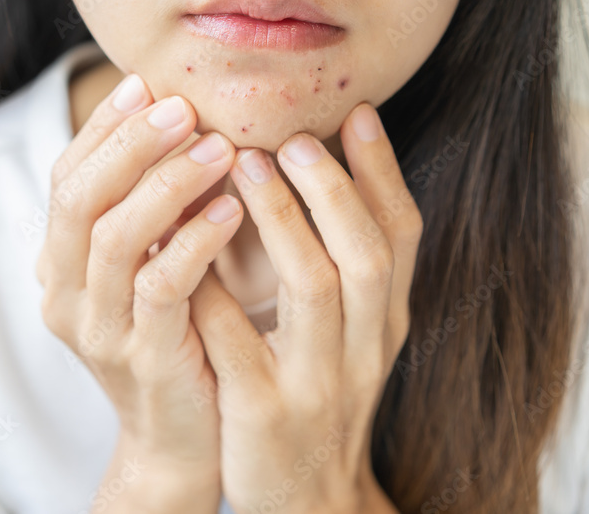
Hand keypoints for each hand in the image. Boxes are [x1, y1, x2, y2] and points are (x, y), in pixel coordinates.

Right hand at [36, 72, 244, 512]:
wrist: (183, 438)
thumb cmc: (177, 337)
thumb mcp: (150, 268)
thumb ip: (149, 210)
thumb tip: (182, 123)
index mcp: (60, 264)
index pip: (65, 179)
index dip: (102, 129)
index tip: (144, 84)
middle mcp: (63, 293)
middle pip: (78, 199)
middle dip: (129, 143)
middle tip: (181, 105)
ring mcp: (97, 328)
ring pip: (114, 236)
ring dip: (167, 182)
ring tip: (218, 148)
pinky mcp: (142, 355)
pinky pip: (161, 285)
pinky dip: (195, 239)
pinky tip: (232, 209)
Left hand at [189, 103, 418, 513]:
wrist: (308, 500)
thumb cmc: (318, 398)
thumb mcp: (349, 338)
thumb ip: (341, 271)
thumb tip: (319, 176)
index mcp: (386, 323)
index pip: (402, 236)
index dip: (384, 173)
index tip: (358, 113)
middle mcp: (366, 348)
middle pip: (368, 253)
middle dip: (333, 186)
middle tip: (294, 132)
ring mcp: (318, 382)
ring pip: (315, 287)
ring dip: (283, 219)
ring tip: (245, 164)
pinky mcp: (264, 412)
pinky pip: (239, 341)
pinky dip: (216, 288)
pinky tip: (186, 245)